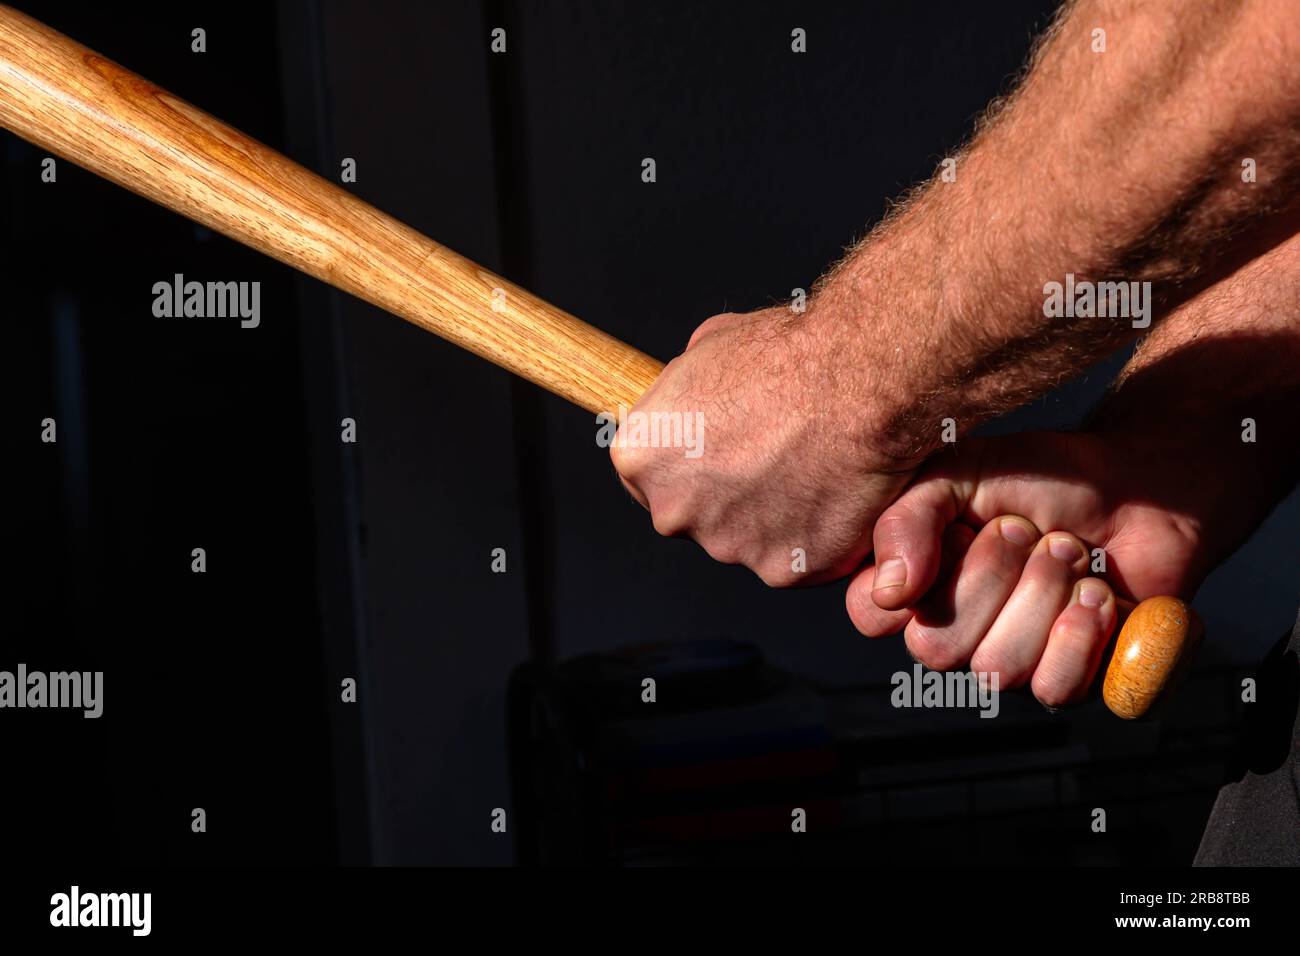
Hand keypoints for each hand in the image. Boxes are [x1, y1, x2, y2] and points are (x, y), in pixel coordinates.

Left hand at [609, 305, 916, 585]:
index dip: (687, 465)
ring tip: (809, 469)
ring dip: (771, 517)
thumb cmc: (788, 356)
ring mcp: (728, 546)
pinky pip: (796, 558)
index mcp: (642, 457)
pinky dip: (815, 535)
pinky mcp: (784, 569)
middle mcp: (673, 511)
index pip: (647, 478)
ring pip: (745, 540)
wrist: (856, 380)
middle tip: (771, 459)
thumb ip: (684, 393)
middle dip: (724, 496)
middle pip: (692, 516)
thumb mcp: (708, 347)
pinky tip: (833, 492)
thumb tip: (688, 397)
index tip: (719, 453)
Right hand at [846, 428, 1246, 706]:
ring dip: (1044, 595)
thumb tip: (892, 594)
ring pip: (996, 670)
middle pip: (934, 649)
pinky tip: (1098, 596)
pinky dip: (1083, 634)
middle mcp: (955, 632)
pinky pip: (1054, 691)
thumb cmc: (1043, 476)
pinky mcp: (1073, 683)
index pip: (870, 617)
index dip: (914, 579)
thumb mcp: (960, 472)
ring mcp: (1011, 663)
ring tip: (1071, 553)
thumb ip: (907, 519)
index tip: (959, 530)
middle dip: (992, 576)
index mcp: (916, 586)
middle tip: (1028, 531)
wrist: (1139, 486)